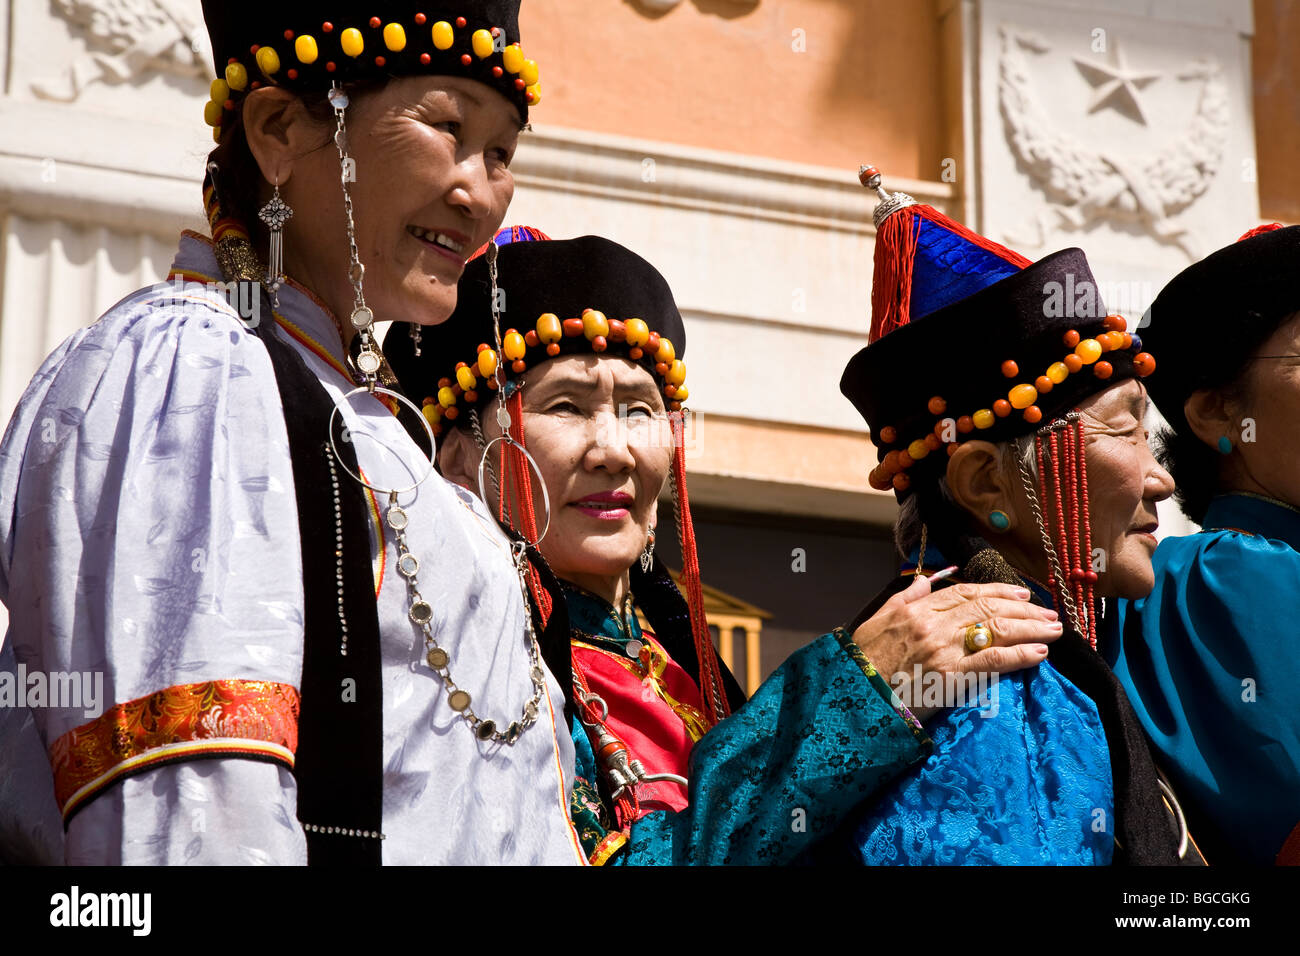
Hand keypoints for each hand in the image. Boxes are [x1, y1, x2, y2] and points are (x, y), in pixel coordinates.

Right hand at [851, 574, 1061, 721]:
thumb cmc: (862, 662)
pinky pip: (994, 660)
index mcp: (915, 609)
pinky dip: (1020, 654)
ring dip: (1030, 628)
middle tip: (1048, 613)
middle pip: (987, 608)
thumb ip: (905, 598)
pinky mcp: (951, 675)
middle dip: (1023, 610)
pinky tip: (1040, 653)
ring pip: (996, 629)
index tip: (1021, 595)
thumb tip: (927, 581)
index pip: (964, 593)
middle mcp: (932, 624)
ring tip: (1054, 630)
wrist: (853, 698)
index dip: (997, 591)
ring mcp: (943, 648)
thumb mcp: (877, 620)